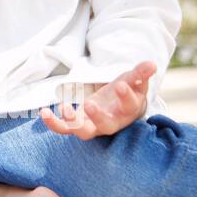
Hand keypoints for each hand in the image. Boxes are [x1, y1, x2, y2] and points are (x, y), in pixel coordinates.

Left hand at [39, 61, 156, 139]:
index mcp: (128, 111)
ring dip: (73, 122)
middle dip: (98, 116)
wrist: (117, 106)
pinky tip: (44, 112)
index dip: (127, 96)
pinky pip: (65, 129)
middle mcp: (112, 122)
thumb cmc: (127, 92)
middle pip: (106, 126)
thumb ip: (141, 73)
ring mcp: (94, 126)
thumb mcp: (134, 81)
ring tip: (64, 108)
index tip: (122, 85)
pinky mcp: (78, 124)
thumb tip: (152, 64)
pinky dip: (54, 124)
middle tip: (90, 104)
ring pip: (84, 132)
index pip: (129, 106)